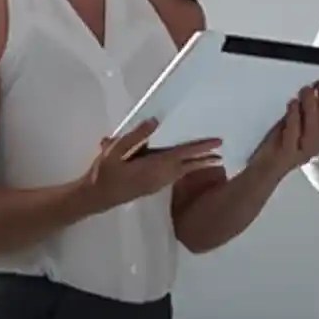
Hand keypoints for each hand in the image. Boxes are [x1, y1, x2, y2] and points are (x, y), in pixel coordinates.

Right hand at [83, 119, 221, 211]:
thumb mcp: (115, 151)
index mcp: (155, 166)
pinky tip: (185, 165)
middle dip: (205, 158)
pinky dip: (185, 168)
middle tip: (222, 151)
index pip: (183, 154)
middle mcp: (161, 177)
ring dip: (197, 164)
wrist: (96, 197)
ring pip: (182, 171)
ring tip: (211, 158)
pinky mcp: (152, 186)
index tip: (218, 143)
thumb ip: (136, 136)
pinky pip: (175, 175)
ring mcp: (157, 184)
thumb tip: (155, 121)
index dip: (201, 148)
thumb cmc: (104, 173)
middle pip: (188, 165)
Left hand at [249, 81, 318, 176]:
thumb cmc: (278, 145)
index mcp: (318, 140)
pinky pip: (293, 133)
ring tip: (306, 90)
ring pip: (311, 127)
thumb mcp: (293, 127)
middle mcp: (314, 146)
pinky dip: (294, 117)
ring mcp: (302, 151)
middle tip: (318, 83)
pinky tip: (293, 104)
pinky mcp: (288, 153)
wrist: (263, 169)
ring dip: (309, 106)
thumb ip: (302, 114)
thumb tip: (310, 92)